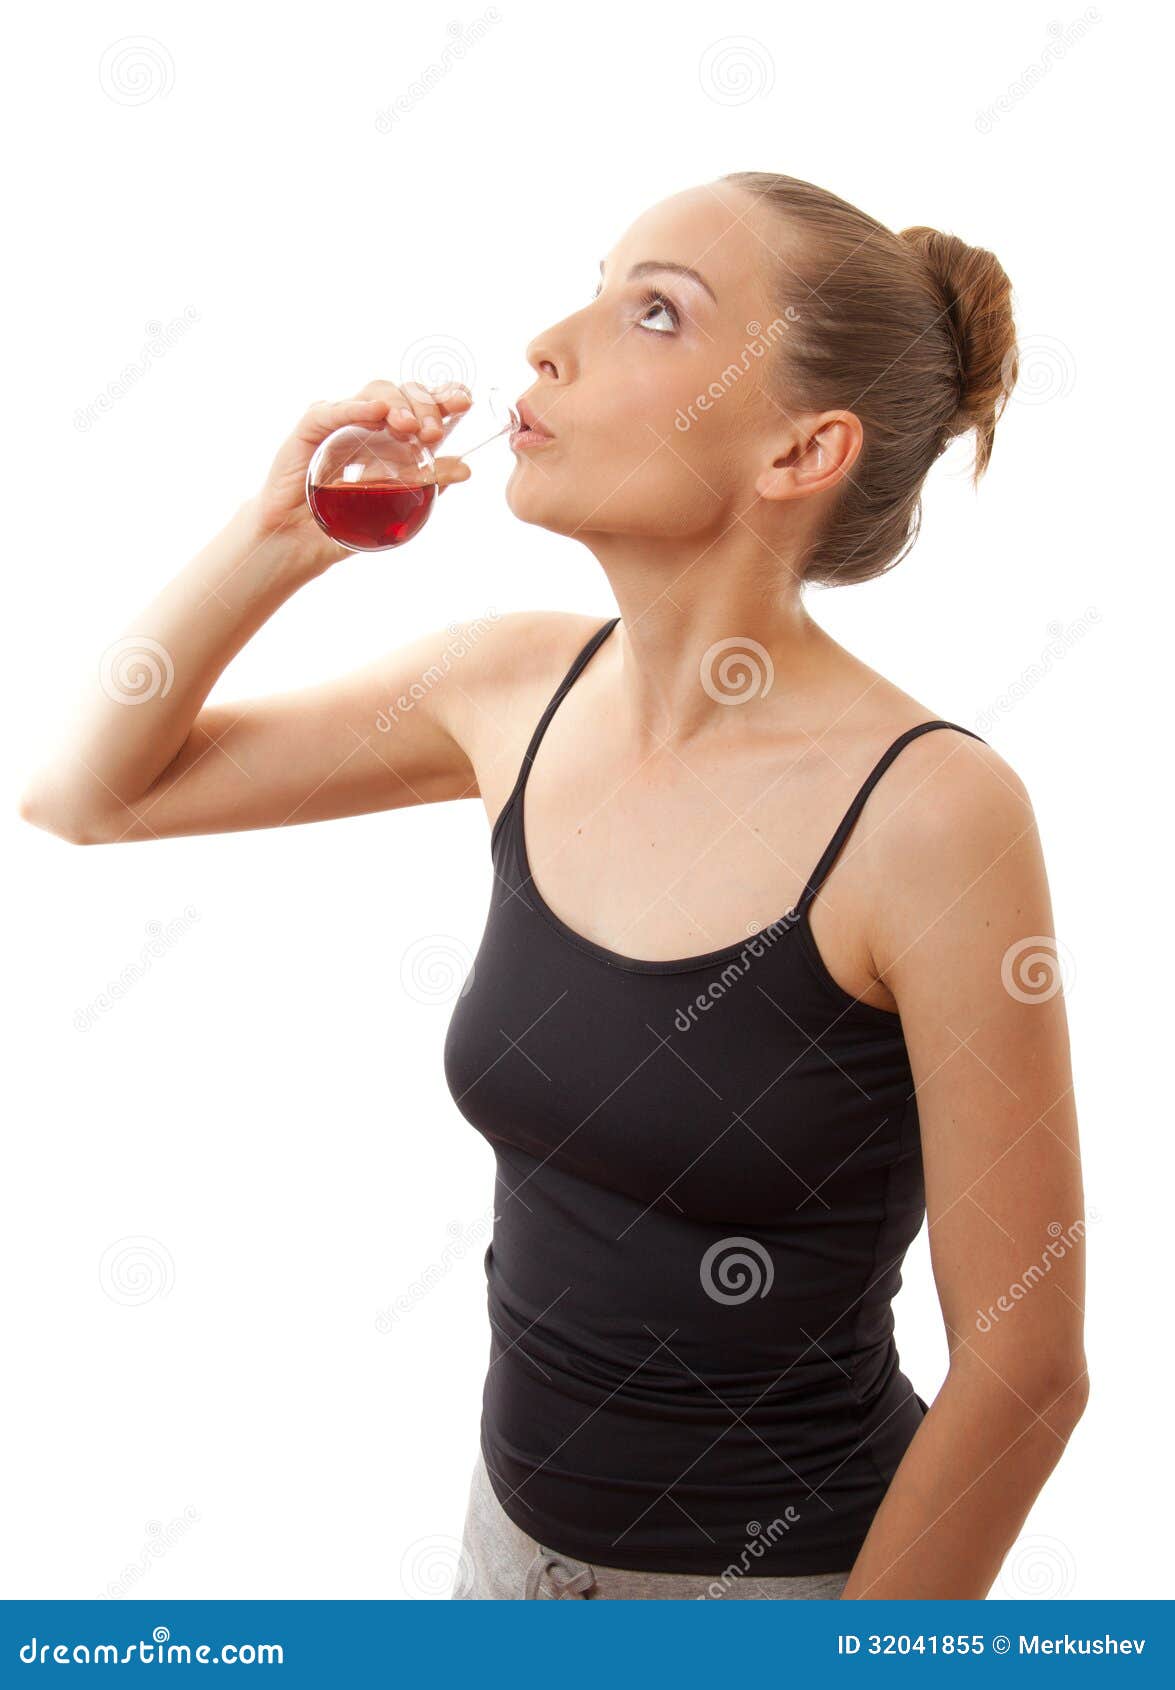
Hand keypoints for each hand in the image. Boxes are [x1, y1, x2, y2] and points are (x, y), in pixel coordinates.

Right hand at [249, 379, 473, 576]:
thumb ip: (428, 483)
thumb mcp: (395, 505)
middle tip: (434, 432)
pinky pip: (331, 412)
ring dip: (397, 404)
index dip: (443, 395)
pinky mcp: (310, 431)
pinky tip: (375, 410)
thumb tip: (466, 468)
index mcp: (392, 435)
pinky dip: (354, 408)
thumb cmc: (346, 522)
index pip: (422, 404)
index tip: (463, 401)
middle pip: (402, 392)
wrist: (299, 543)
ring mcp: (339, 422)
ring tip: (411, 427)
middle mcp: (368, 422)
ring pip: (373, 393)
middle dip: (425, 405)